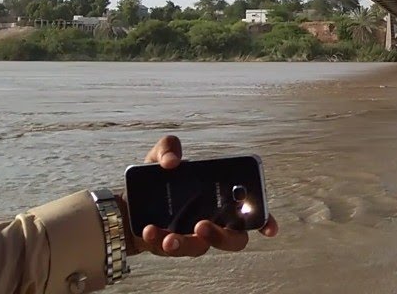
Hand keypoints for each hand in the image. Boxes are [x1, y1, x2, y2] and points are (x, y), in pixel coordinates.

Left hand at [124, 135, 278, 257]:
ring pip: (200, 248)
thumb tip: (172, 161)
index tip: (269, 229)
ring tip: (169, 237)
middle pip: (233, 239)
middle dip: (222, 237)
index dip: (265, 222)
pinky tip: (149, 230)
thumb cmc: (156, 181)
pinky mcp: (170, 246)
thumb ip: (168, 148)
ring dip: (185, 244)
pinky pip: (170, 249)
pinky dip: (159, 241)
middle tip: (203, 225)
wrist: (127, 203)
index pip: (250, 213)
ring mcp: (192, 236)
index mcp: (219, 200)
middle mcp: (212, 221)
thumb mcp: (160, 157)